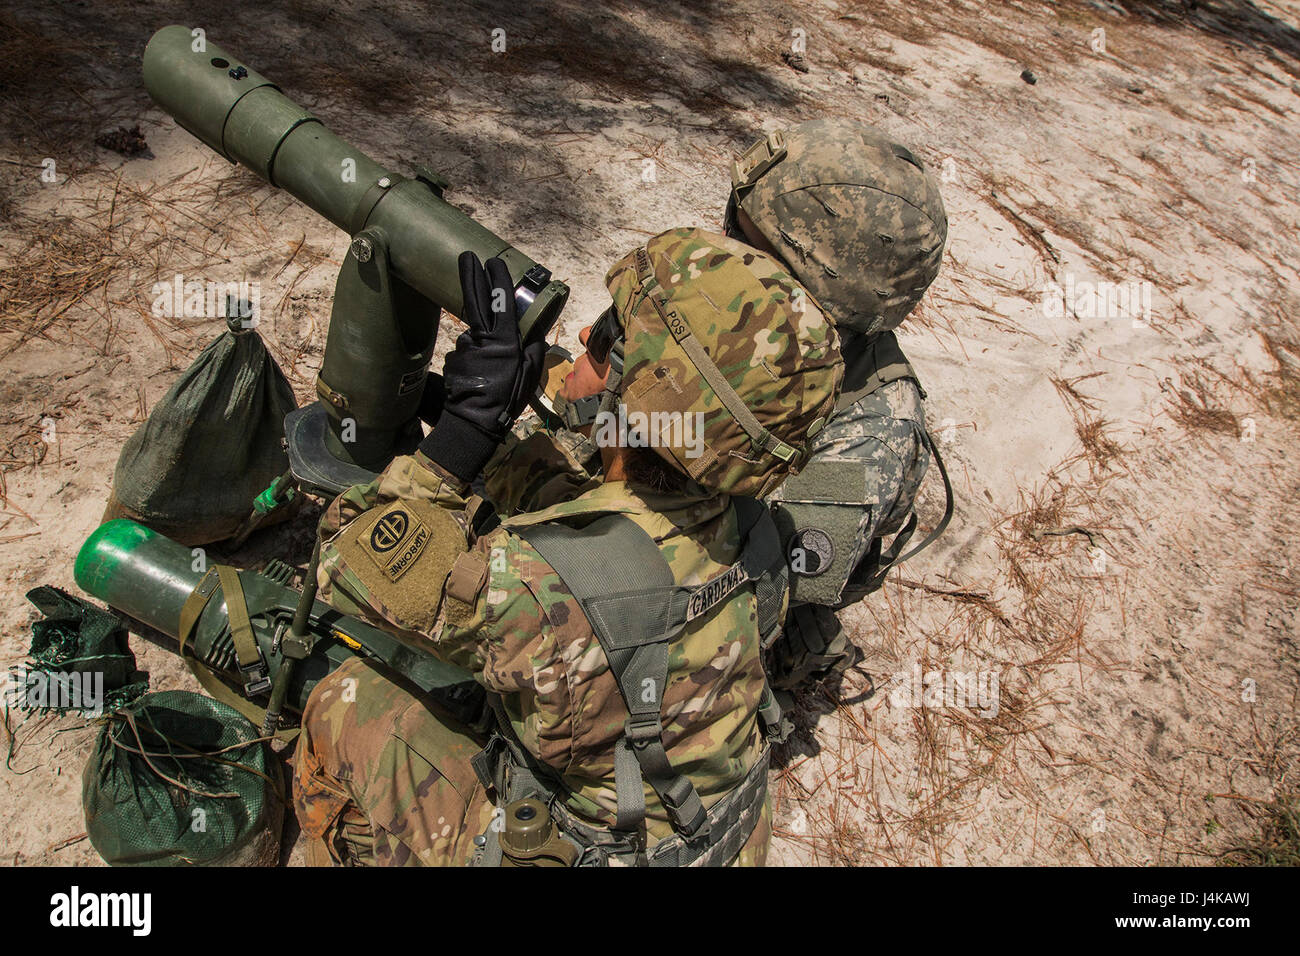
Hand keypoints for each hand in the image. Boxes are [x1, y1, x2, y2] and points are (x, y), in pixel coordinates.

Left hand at [419, 253, 545, 480]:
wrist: (473, 424)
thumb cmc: (506, 402)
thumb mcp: (529, 377)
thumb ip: (533, 351)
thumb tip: (534, 334)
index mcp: (504, 341)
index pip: (499, 302)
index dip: (496, 280)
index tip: (492, 262)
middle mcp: (481, 339)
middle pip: (474, 300)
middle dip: (470, 275)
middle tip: (467, 256)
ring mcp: (464, 348)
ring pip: (473, 334)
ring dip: (479, 340)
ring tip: (489, 366)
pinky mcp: (453, 358)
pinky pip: (466, 351)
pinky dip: (472, 357)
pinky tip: (478, 375)